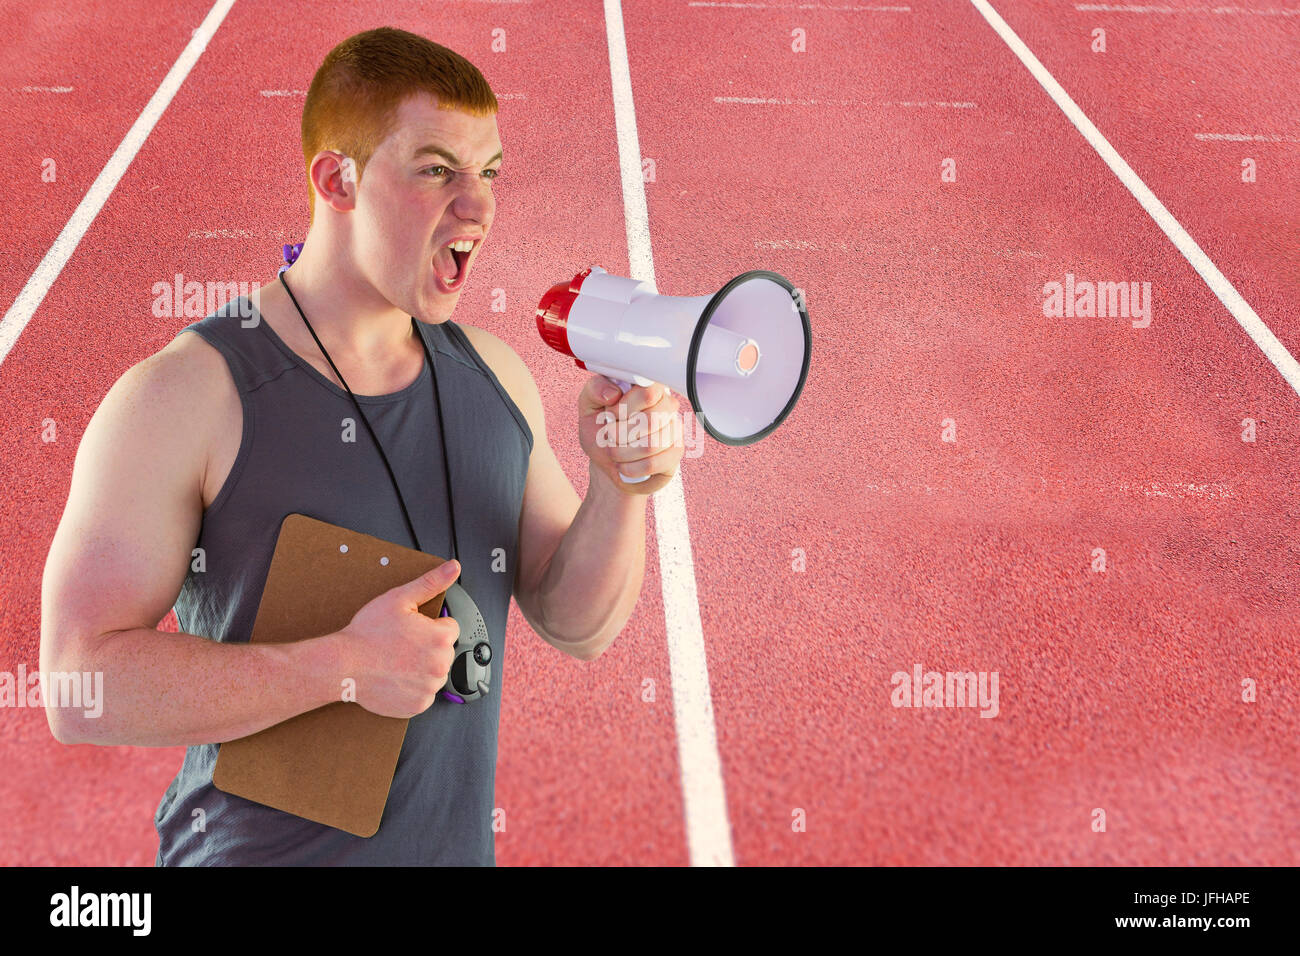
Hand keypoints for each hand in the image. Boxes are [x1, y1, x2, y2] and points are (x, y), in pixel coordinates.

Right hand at [333, 560, 461, 717]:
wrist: (343, 665)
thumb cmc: (367, 635)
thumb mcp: (399, 599)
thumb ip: (431, 582)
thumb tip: (452, 568)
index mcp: (440, 638)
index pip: (450, 628)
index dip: (430, 626)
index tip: (412, 630)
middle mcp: (440, 665)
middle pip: (444, 652)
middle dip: (427, 647)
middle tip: (401, 645)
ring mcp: (429, 688)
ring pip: (434, 673)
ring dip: (420, 668)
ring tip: (396, 661)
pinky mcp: (418, 705)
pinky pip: (423, 694)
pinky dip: (412, 688)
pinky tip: (395, 677)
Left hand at [578, 375, 684, 494]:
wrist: (608, 463)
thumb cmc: (600, 432)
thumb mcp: (589, 408)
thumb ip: (595, 390)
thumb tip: (613, 393)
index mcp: (647, 388)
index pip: (649, 391)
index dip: (625, 407)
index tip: (611, 415)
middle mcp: (666, 405)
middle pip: (653, 419)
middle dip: (622, 433)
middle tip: (610, 436)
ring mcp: (674, 429)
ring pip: (652, 444)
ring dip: (623, 452)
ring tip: (614, 453)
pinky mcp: (675, 453)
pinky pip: (654, 463)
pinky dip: (631, 468)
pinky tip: (624, 465)